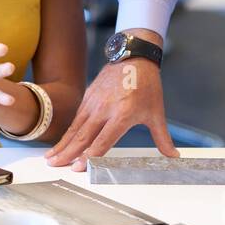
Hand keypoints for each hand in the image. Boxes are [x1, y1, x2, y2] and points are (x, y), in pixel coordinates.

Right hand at [45, 50, 177, 171]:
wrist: (135, 56)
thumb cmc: (147, 86)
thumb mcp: (156, 113)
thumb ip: (163, 138)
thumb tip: (174, 157)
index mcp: (122, 115)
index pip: (103, 141)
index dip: (89, 156)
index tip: (78, 168)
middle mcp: (105, 109)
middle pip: (83, 136)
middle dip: (68, 153)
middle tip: (55, 166)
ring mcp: (94, 102)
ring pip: (75, 128)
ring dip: (63, 144)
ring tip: (51, 157)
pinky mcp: (88, 96)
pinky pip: (76, 118)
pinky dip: (67, 132)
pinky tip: (62, 142)